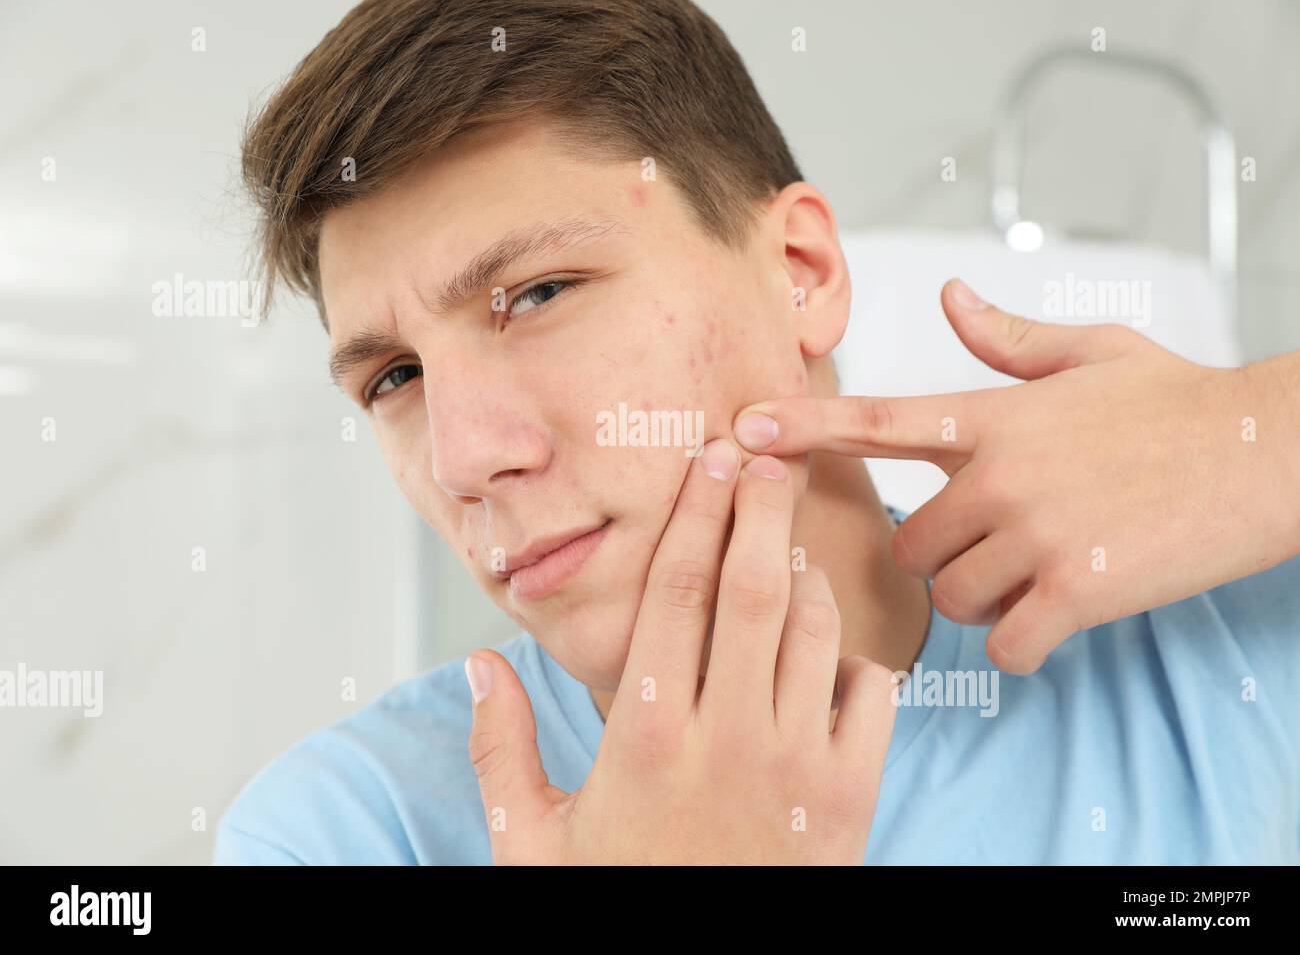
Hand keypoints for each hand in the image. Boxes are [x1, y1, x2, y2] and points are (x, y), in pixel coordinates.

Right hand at [464, 440, 896, 863]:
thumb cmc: (615, 902)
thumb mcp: (531, 840)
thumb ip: (501, 747)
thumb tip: (478, 665)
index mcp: (644, 734)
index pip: (675, 592)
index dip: (695, 514)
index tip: (709, 460)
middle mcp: (725, 736)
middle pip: (753, 587)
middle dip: (762, 508)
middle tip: (765, 459)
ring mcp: (796, 765)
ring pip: (816, 629)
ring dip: (806, 576)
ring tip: (787, 554)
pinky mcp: (849, 797)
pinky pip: (873, 692)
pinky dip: (855, 656)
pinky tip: (826, 653)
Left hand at [733, 278, 1299, 674]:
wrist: (1267, 450)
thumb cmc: (1178, 400)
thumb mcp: (1092, 352)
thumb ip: (1008, 338)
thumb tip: (949, 299)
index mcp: (993, 415)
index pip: (877, 420)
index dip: (802, 427)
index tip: (742, 433)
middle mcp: (999, 474)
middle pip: (909, 545)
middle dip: (942, 554)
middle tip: (998, 543)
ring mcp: (1036, 533)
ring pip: (953, 598)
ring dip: (985, 598)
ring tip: (1041, 570)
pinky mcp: (1079, 589)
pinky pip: (1008, 645)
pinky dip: (1026, 643)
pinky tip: (1060, 616)